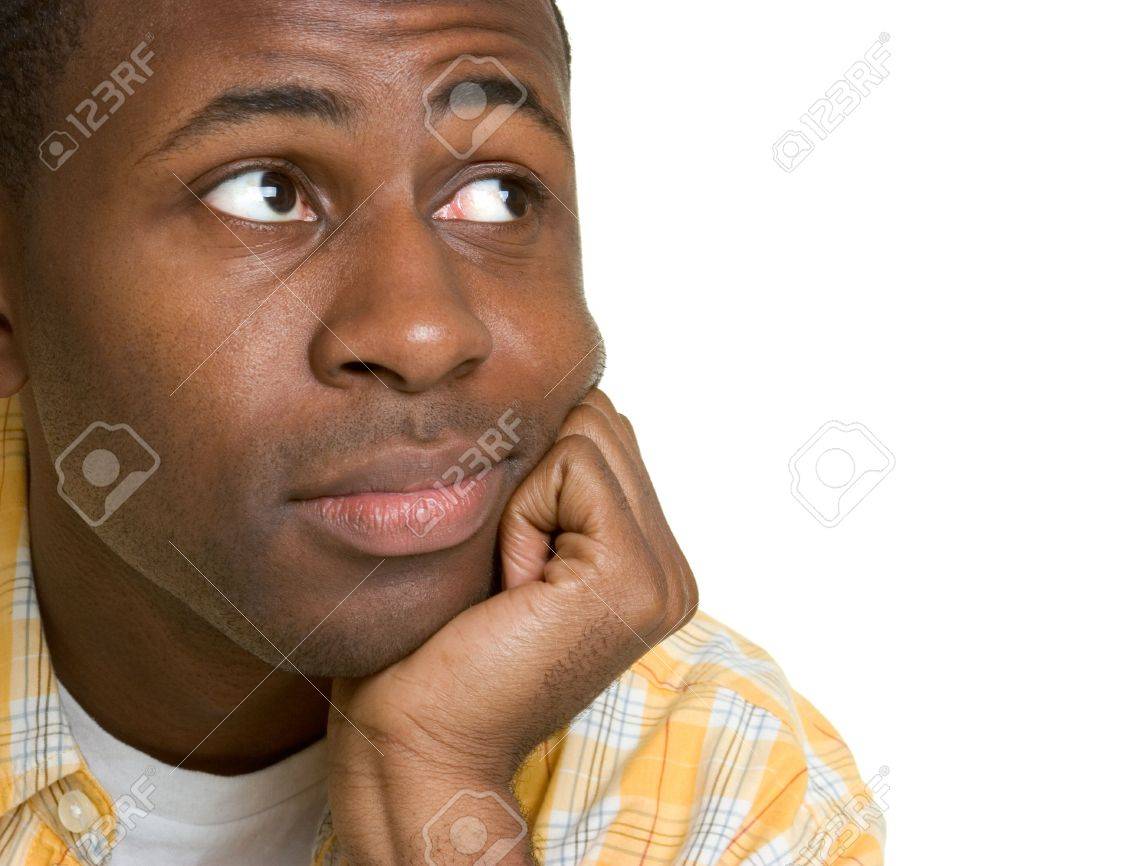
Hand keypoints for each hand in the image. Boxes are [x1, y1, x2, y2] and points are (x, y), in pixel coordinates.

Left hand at [327, 389, 697, 864]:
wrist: (420, 740)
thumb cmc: (436, 643)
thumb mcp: (509, 541)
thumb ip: (556, 478)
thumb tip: (565, 394)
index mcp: (648, 564)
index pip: (606, 435)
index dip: (533, 468)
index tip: (508, 564)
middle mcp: (671, 571)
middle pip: (604, 423)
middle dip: (535, 472)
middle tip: (508, 571)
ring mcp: (664, 577)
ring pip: (590, 434)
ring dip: (526, 494)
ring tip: (511, 579)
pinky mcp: (634, 576)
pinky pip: (573, 467)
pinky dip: (523, 512)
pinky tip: (513, 585)